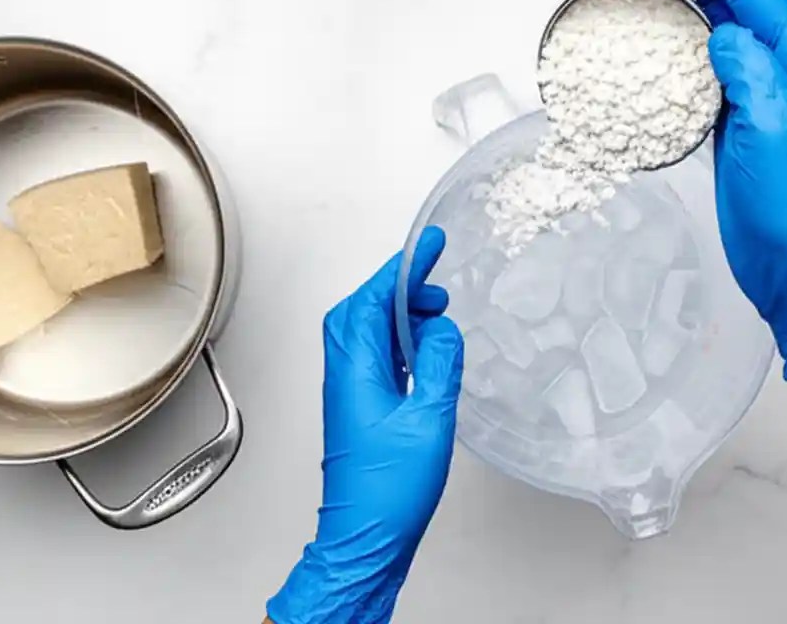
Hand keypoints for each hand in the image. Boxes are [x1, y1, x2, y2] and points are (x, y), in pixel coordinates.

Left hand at [267, 228, 464, 623]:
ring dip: (400, 315)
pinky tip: (424, 350)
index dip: (402, 268)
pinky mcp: (360, 409)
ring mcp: (350, 392)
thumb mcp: (428, 420)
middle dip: (399, 287)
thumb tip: (441, 328)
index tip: (428, 246)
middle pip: (363, 309)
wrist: (364, 541)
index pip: (373, 298)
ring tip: (436, 312)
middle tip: (435, 280)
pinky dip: (400, 341)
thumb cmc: (388, 492)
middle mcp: (345, 374)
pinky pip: (376, 357)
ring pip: (369, 333)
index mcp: (355, 368)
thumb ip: (439, 365)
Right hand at [629, 0, 786, 381]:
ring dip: (678, 17)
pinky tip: (652, 57)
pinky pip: (701, 82)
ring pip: (713, 43)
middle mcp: (780, 79)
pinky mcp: (733, 131)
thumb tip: (723, 36)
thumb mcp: (776, 136)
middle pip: (733, 9)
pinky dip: (674, 62)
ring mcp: (755, 104)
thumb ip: (749, 78)